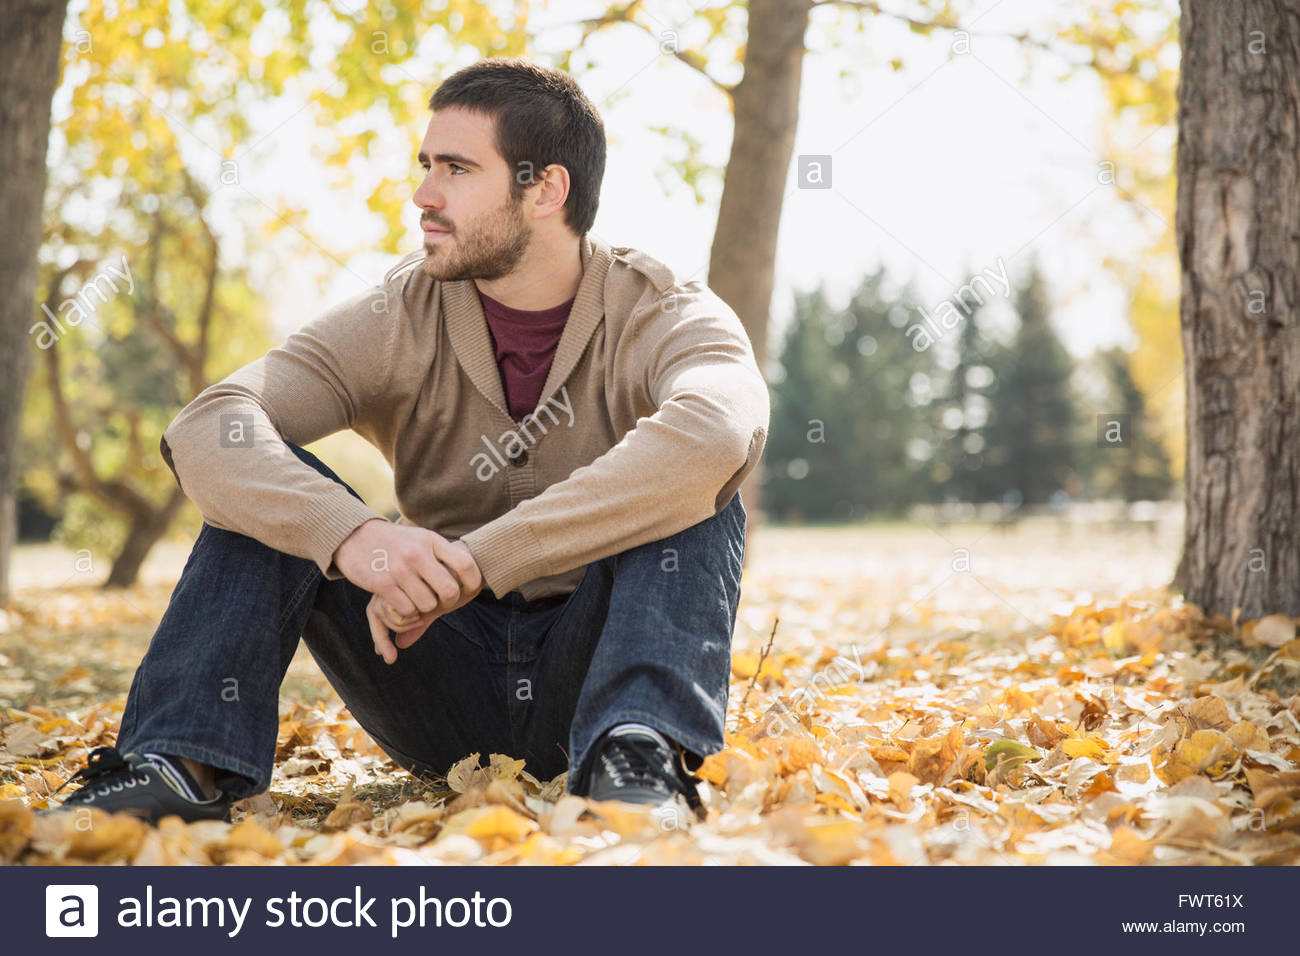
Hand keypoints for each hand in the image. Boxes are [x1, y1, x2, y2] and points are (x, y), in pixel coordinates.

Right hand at [333, 520, 482, 663]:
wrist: (354, 536)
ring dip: (424, 609)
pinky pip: (407, 610)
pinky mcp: (382, 583)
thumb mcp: (421, 538)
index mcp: (431, 540)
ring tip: (417, 600)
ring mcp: (399, 569)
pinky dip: (407, 613)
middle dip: (448, 602)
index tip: (469, 590)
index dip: (473, 582)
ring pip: (428, 605)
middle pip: (449, 591)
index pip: (466, 565)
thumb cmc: (395, 542)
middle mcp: (417, 553)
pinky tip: (402, 603)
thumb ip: (443, 552)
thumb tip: (472, 569)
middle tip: (440, 601)